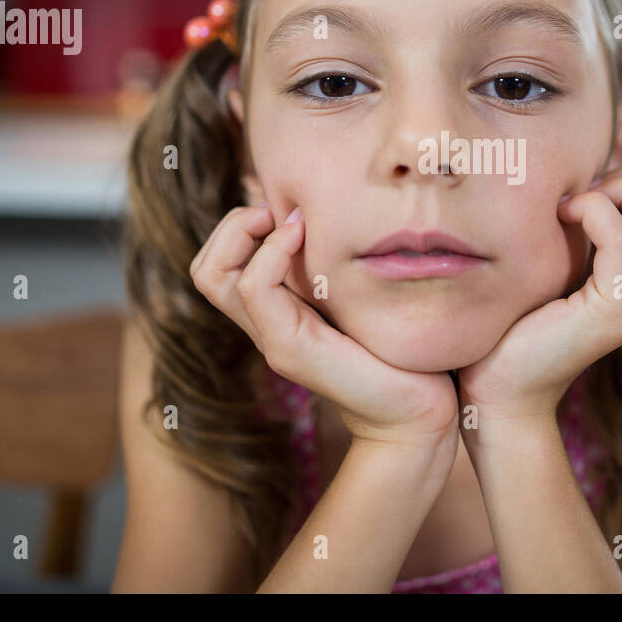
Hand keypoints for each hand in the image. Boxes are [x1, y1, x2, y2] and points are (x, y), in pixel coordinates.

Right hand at [190, 205, 459, 450]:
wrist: (417, 411)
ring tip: (293, 222)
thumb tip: (333, 211)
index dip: (240, 225)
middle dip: (233, 223)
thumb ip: (337, 267)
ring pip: (213, 274)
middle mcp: (264, 326)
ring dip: (246, 230)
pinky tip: (305, 237)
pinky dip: (272, 251)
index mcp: (277, 312)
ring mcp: (272, 339)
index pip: (218, 263)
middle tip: (281, 212)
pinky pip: (254, 287)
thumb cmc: (401, 349)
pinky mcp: (290, 349)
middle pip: (205, 268)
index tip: (290, 210)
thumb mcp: (362, 295)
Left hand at [455, 166, 621, 422]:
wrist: (496, 394)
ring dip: (620, 192)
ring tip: (572, 208)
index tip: (578, 196)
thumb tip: (568, 183)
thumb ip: (571, 238)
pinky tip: (560, 219)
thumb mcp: (547, 271)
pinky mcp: (614, 313)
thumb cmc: (507, 330)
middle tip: (579, 197)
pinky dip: (594, 212)